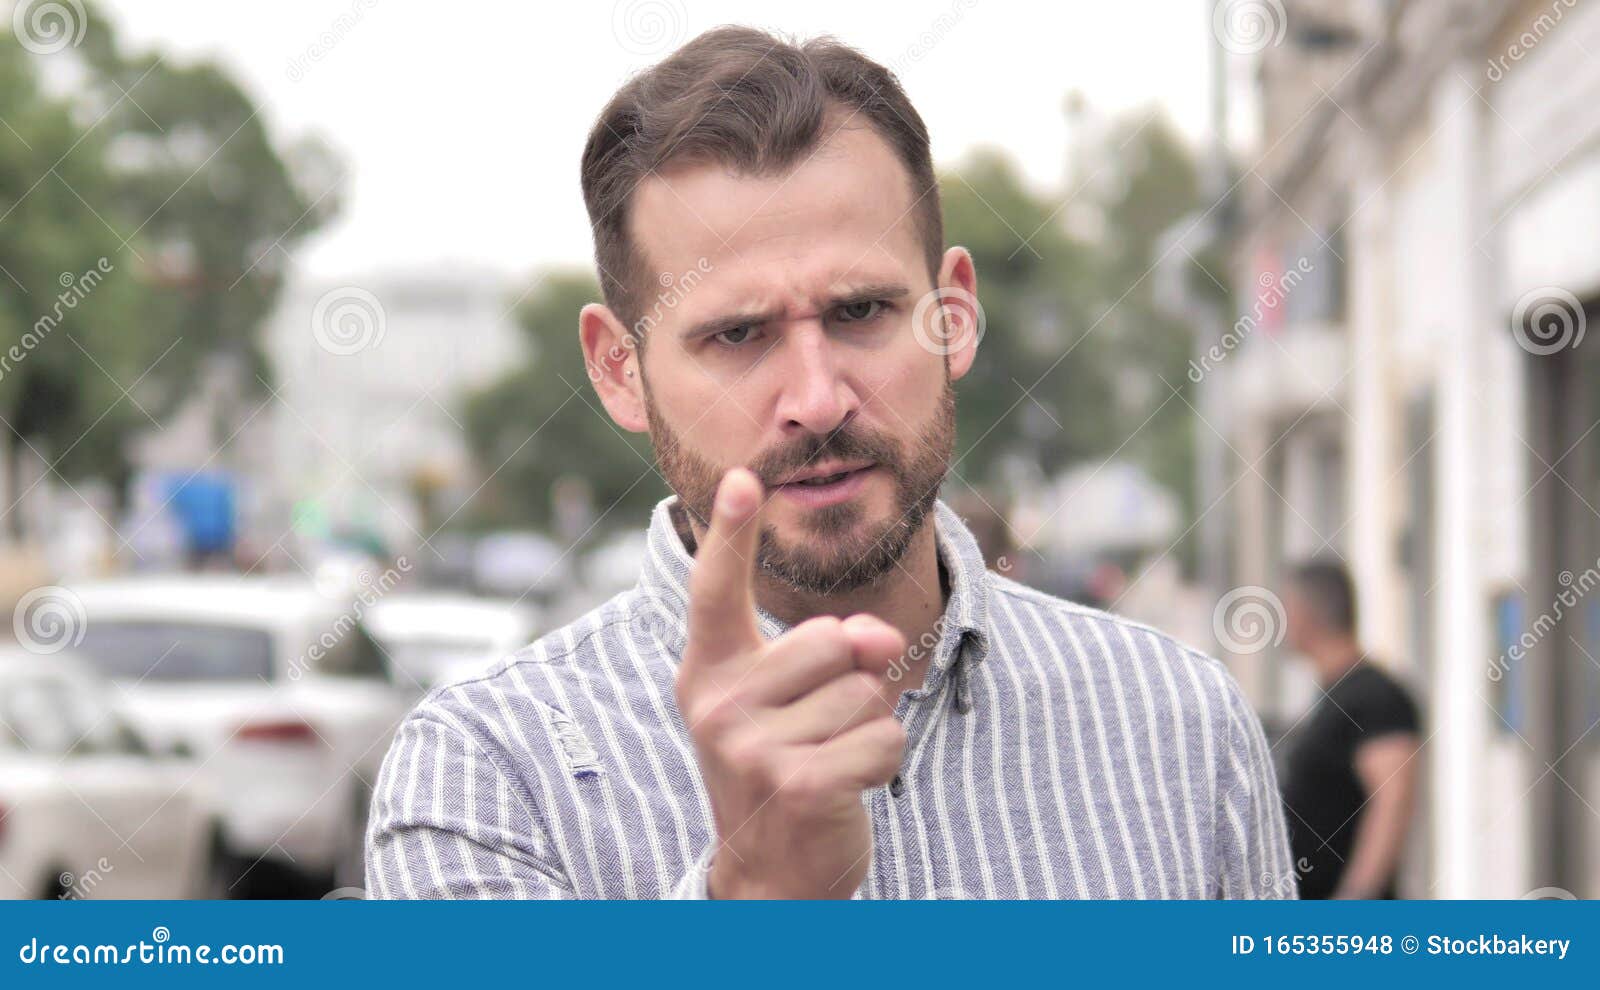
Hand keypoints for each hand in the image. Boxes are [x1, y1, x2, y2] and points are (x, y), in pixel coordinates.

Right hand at [674, 468, 906, 898]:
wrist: (771, 874)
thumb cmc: (785, 767)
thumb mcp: (798, 700)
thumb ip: (832, 649)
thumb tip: (880, 638)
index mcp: (708, 671)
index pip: (716, 590)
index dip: (732, 533)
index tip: (743, 478)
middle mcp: (716, 703)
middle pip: (830, 640)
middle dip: (849, 681)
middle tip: (815, 731)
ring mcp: (750, 748)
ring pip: (864, 692)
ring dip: (866, 728)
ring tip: (827, 763)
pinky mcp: (797, 785)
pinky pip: (882, 738)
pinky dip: (883, 762)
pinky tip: (847, 789)